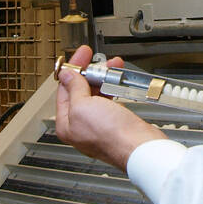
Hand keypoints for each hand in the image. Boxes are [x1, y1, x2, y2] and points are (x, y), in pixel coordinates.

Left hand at [56, 45, 165, 171]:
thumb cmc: (111, 135)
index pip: (64, 89)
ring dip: (104, 78)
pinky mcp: (116, 122)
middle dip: (90, 72)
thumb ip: (74, 89)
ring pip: (97, 94)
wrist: (139, 147)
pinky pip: (110, 100)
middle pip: (81, 91)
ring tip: (112, 67)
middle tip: (99, 60)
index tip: (81, 56)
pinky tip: (118, 82)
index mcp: (66, 123)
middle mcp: (81, 125)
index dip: (73, 70)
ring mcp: (99, 124)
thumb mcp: (83, 106)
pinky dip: (113, 88)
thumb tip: (67, 76)